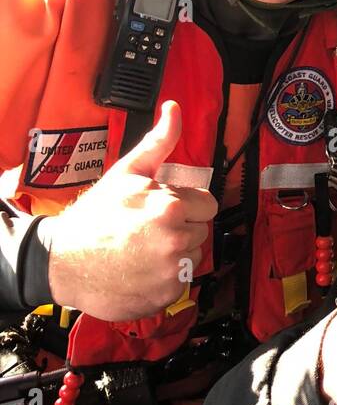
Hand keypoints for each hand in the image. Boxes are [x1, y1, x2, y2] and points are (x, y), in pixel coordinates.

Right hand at [42, 101, 218, 319]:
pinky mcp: (166, 295)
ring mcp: (172, 270)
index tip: (163, 208)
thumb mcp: (126, 172)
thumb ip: (159, 142)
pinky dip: (166, 277)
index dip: (186, 205)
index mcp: (171, 206)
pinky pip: (181, 280)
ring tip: (143, 249)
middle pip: (201, 230)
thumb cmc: (95, 216)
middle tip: (148, 228)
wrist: (62, 262)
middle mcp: (176, 239)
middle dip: (181, 227)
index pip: (207, 204)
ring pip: (193, 255)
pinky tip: (142, 269)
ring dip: (175, 253)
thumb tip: (174, 109)